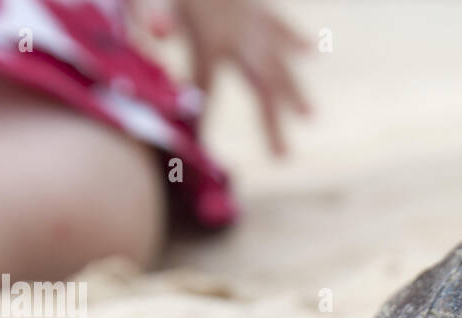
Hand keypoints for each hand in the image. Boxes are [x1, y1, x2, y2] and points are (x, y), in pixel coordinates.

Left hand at [137, 0, 311, 156]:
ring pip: (279, 59)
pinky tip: (311, 50)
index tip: (198, 148)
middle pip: (261, 84)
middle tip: (284, 158)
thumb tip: (158, 37)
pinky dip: (294, 37)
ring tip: (309, 116)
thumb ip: (150, 9)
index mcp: (211, 33)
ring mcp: (250, 15)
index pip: (206, 85)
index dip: (201, 117)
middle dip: (271, 122)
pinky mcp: (251, 2)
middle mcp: (240, 29)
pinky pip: (277, 22)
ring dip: (294, 88)